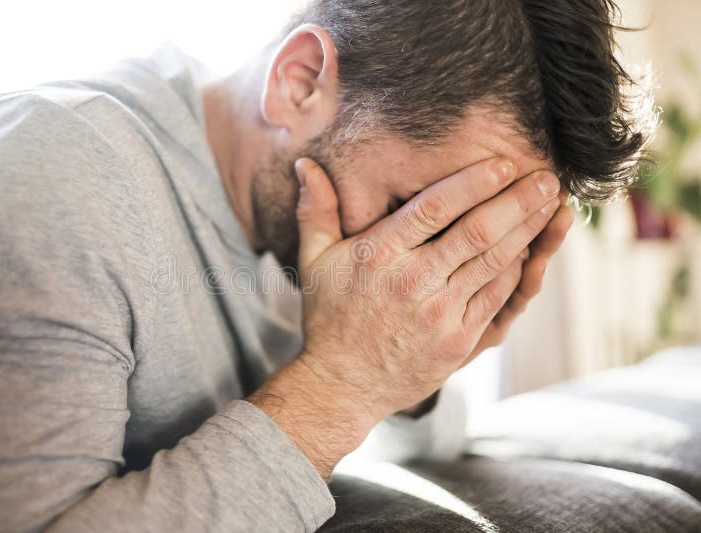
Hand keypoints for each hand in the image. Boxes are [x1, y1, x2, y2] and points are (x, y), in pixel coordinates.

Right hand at [249, 156, 560, 477]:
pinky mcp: (457, 340)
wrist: (343, 384)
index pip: (433, 207)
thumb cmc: (330, 318)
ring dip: (528, 230)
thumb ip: (316, 211)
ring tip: (552, 205)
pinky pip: (496, 296)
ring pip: (494, 262)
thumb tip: (305, 164)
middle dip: (517, 201)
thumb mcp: (314, 261)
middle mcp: (411, 281)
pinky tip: (534, 249)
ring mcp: (438, 313)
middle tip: (547, 177)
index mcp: (378, 254)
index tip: (505, 162)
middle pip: (477, 231)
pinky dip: (519, 270)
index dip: (473, 182)